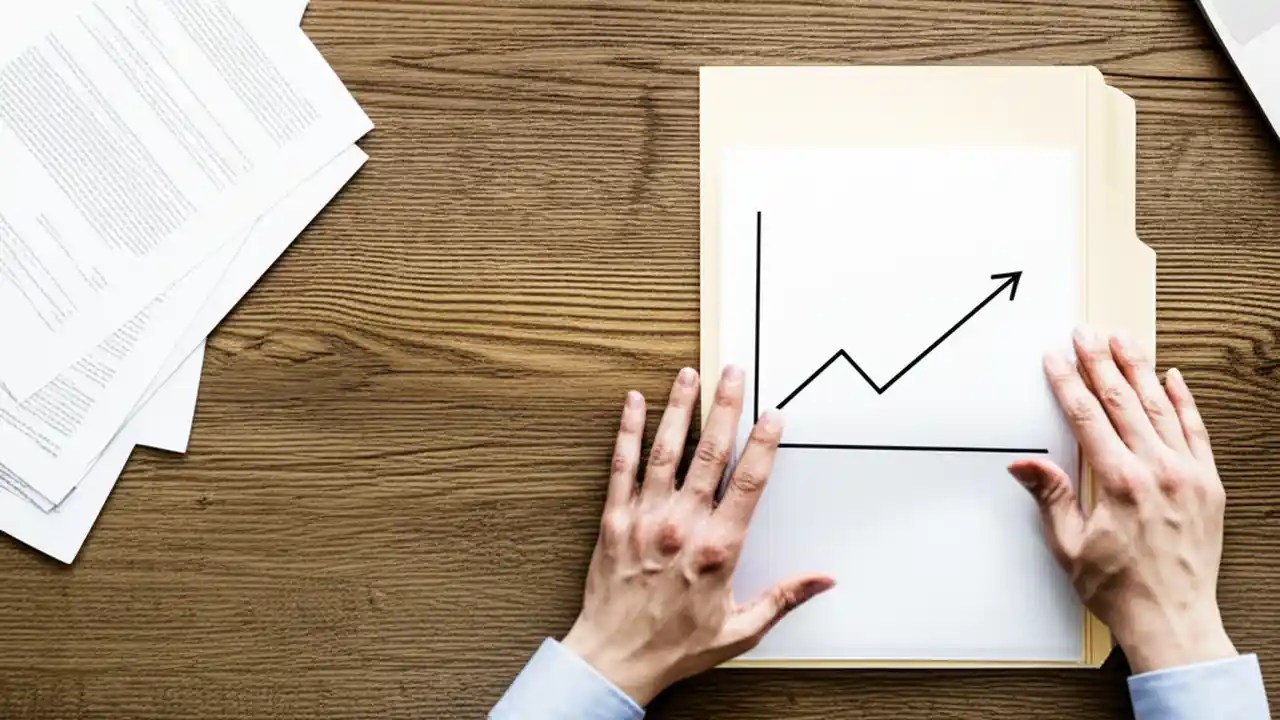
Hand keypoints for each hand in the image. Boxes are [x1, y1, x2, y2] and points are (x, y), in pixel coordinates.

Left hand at [562, 366, 833, 705]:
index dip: (763, 444)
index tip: (772, 416)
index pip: (748, 483)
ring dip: (679, 409)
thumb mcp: (741, 629)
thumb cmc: (676, 647)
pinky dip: (626, 432)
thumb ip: (783, 597)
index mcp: (717, 549)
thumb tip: (824, 579)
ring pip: (665, 451)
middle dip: (724, 408)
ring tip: (688, 375)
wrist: (616, 659)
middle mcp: (682, 526)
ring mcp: (645, 519)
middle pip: (709, 454)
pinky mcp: (614, 520)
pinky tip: (631, 403)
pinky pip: (621, 467)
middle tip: (732, 372)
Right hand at [1010, 326, 1235, 673]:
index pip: (1087, 416)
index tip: (1055, 358)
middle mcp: (1157, 472)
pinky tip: (1172, 378)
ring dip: (1139, 370)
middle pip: (1123, 401)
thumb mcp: (1069, 544)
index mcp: (1119, 483)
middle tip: (1086, 334)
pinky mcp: (1209, 485)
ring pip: (1160, 408)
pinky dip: (1184, 402)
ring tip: (1124, 340)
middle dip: (1100, 363)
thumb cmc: (1119, 589)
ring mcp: (1188, 475)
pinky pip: (1196, 431)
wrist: (1174, 621)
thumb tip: (1024, 462)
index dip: (1067, 382)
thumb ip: (1051, 495)